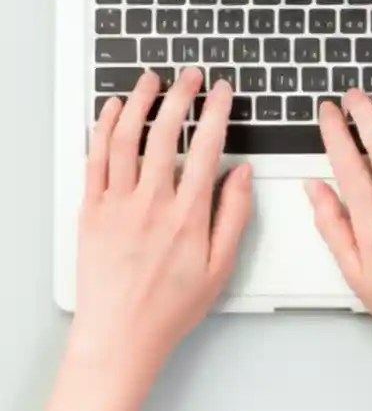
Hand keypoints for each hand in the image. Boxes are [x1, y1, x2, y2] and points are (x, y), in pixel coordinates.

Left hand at [37, 69, 252, 410]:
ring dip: (140, 103)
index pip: (206, 148)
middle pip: (165, 135)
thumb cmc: (171, 306)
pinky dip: (102, 129)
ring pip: (127, 139)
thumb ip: (235, 215)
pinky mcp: (91, 211)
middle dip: (181, 97)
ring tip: (152, 80)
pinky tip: (111, 111)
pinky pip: (95, 160)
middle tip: (190, 76)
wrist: (119, 334)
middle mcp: (150, 204)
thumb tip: (241, 174)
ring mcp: (116, 205)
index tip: (223, 92)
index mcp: (187, 215)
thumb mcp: (222, 266)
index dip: (216, 113)